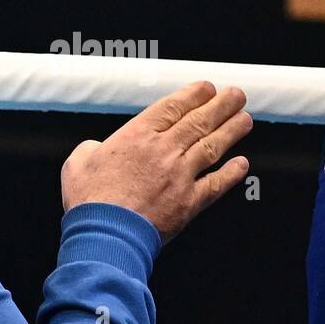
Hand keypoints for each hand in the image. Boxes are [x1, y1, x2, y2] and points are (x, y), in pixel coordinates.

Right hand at [61, 81, 251, 242]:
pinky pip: (216, 184)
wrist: (106, 235)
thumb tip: (96, 149)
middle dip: (221, 106)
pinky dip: (231, 174)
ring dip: (232, 131)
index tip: (209, 88)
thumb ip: (91, 148)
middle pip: (199, 121)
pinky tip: (242, 165)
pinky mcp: (189, 202)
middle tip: (237, 95)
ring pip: (213, 147)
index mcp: (138, 136)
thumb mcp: (78, 162)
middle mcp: (164, 151)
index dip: (195, 94)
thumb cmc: (90, 201)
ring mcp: (180, 176)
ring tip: (245, 120)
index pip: (174, 107)